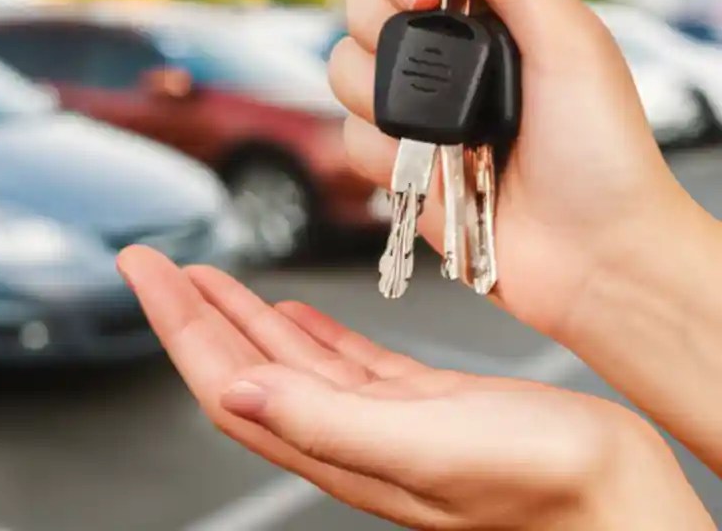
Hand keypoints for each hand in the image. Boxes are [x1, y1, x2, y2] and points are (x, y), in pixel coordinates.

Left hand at [117, 246, 711, 528]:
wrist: (618, 497)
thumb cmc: (539, 482)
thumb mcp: (423, 445)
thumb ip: (324, 422)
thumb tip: (239, 394)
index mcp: (332, 445)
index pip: (227, 380)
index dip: (176, 324)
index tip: (143, 271)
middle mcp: (344, 436)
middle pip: (242, 366)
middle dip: (191, 311)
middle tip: (153, 263)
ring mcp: (379, 423)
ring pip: (285, 360)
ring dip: (240, 315)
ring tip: (204, 277)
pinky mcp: (419, 408)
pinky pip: (342, 364)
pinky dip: (309, 333)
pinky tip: (294, 313)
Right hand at [328, 0, 711, 337]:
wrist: (592, 258)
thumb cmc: (601, 154)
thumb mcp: (565, 38)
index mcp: (491, 11)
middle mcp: (446, 56)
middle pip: (359, 8)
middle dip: (384, 35)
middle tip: (436, 72)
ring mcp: (418, 110)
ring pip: (341, 72)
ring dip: (385, 102)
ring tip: (448, 133)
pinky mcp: (396, 164)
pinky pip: (347, 138)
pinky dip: (383, 157)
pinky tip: (430, 172)